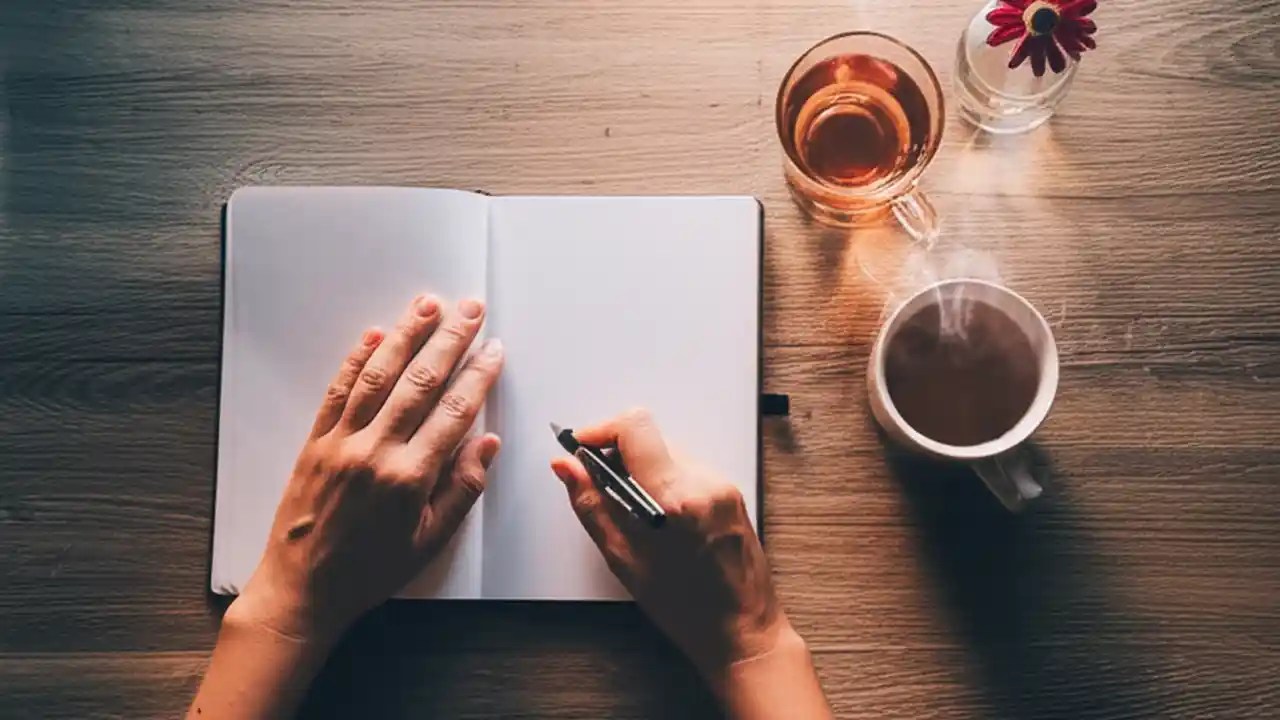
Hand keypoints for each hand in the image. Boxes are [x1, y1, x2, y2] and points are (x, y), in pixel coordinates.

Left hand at [230, 294, 503, 641]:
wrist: (303, 589)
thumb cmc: (368, 571)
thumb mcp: (429, 540)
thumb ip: (462, 489)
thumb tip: (487, 444)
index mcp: (409, 479)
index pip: (454, 412)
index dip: (478, 376)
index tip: (494, 350)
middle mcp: (374, 452)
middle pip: (420, 381)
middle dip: (449, 339)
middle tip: (470, 309)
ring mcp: (341, 443)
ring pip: (379, 376)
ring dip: (406, 334)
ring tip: (428, 305)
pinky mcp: (315, 442)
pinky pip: (338, 391)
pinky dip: (357, 359)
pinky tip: (375, 335)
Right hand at [550, 409, 791, 676]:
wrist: (743, 630)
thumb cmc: (689, 609)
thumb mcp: (625, 560)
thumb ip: (592, 505)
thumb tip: (567, 468)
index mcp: (675, 497)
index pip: (634, 427)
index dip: (599, 430)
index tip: (581, 448)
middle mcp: (703, 482)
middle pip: (648, 438)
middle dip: (616, 456)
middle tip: (600, 488)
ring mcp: (722, 484)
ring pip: (666, 452)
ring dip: (641, 471)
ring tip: (633, 514)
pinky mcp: (731, 491)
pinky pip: (686, 469)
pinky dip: (664, 482)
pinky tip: (660, 519)